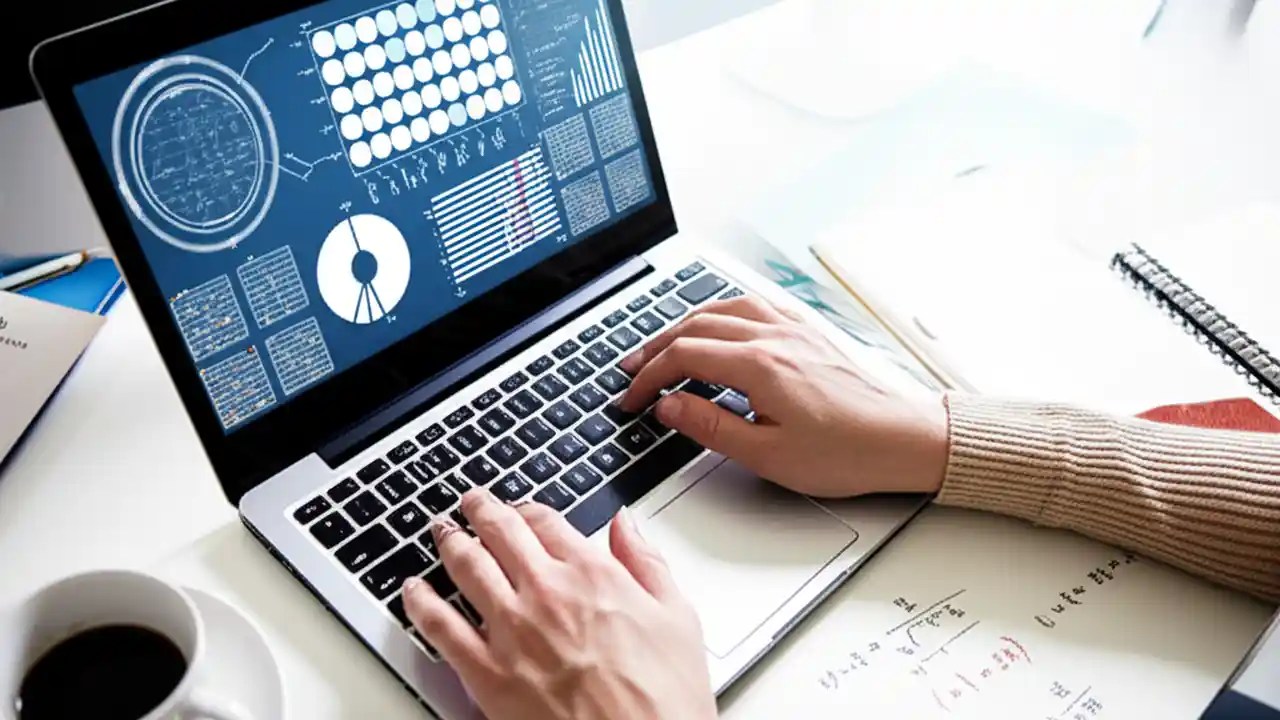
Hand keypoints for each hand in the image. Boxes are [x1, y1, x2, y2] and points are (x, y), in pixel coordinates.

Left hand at [402, 490, 716, 719]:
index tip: (519, 508)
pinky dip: (421, 603)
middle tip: (470, 503)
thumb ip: (646, 561)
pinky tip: (414, 591)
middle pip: (499, 533)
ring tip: (442, 532)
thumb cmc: (664, 699)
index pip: (546, 521)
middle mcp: (546, 593)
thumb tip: (626, 524)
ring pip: (466, 568)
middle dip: (480, 511)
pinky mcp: (486, 674)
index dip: (526, 508)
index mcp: (592, 574)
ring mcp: (511, 632)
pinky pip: (440, 628)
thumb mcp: (677, 617)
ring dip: (450, 543)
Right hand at [616, 296, 947, 497]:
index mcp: (759, 365)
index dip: (649, 377)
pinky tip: (716, 324)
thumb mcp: (767, 455)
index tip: (632, 398)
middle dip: (655, 348)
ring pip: (722, 309)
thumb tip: (669, 407)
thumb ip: (710, 427)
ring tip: (661, 344)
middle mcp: (774, 337)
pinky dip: (721, 312)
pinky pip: (753, 307)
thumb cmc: (846, 453)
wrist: (904, 440)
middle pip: (695, 326)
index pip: (683, 357)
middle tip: (631, 371)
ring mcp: (793, 330)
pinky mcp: (808, 334)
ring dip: (683, 324)